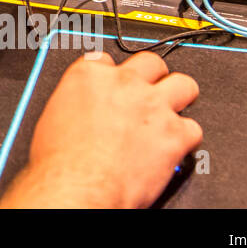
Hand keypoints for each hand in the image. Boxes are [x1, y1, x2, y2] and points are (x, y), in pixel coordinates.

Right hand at [0, 50, 201, 208]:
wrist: (78, 189)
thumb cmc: (61, 162)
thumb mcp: (53, 117)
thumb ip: (75, 101)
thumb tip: (81, 109)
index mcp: (90, 76)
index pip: (107, 59)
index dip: (112, 74)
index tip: (114, 86)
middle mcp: (124, 84)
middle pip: (151, 62)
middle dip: (153, 77)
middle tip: (149, 93)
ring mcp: (153, 107)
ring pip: (184, 84)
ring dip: (179, 98)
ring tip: (172, 113)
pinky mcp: (174, 134)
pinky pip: (193, 129)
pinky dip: (186, 139)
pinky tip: (173, 148)